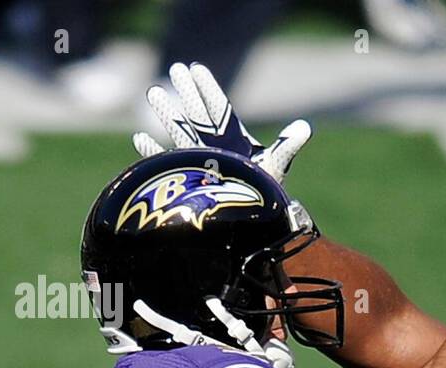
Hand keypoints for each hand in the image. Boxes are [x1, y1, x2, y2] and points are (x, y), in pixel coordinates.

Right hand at [132, 61, 310, 183]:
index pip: (220, 108)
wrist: (252, 224)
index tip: (197, 68)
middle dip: (187, 92)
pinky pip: (166, 163)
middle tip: (175, 67)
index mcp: (235, 140)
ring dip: (167, 113)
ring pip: (179, 132)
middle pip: (198, 114)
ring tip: (154, 90)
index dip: (208, 88)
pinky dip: (153, 153)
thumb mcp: (275, 165)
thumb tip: (305, 127)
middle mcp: (215, 148)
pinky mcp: (187, 179)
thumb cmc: (264, 194)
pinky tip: (140, 138)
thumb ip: (287, 145)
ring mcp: (199, 163)